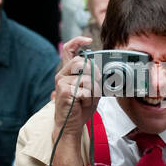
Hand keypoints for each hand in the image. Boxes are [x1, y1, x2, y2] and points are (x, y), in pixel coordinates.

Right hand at [49, 36, 99, 165]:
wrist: (71, 125)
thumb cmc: (80, 107)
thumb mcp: (91, 89)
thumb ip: (95, 78)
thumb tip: (104, 70)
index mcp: (68, 71)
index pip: (69, 49)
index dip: (78, 41)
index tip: (89, 40)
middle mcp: (62, 74)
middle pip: (82, 62)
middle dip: (94, 74)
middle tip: (96, 86)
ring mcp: (61, 82)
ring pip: (86, 76)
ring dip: (93, 89)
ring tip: (88, 98)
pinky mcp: (64, 91)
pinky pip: (84, 88)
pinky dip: (89, 97)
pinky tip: (83, 103)